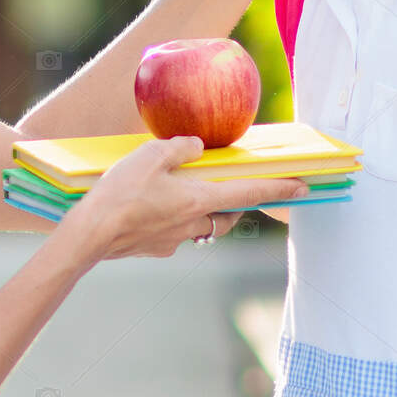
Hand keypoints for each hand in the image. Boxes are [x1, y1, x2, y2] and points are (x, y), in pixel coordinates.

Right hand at [65, 136, 307, 259]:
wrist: (91, 235)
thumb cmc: (121, 193)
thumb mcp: (150, 155)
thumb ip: (178, 147)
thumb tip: (196, 147)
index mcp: (199, 198)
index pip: (250, 191)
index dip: (279, 188)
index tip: (305, 187)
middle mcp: (193, 223)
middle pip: (228, 215)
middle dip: (235, 205)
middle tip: (232, 190)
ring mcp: (175, 240)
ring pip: (201, 226)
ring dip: (202, 213)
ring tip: (183, 195)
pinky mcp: (156, 249)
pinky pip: (174, 234)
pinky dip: (172, 221)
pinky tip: (151, 210)